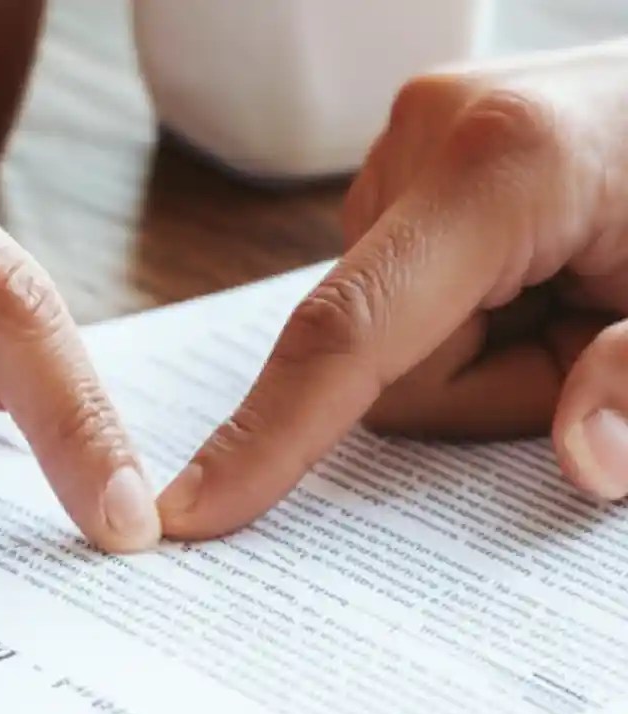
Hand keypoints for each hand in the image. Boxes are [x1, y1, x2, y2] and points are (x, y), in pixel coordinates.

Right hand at [158, 41, 627, 537]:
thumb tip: (585, 463)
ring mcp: (413, 140)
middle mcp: (428, 137)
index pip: (350, 330)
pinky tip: (538, 269)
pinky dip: (465, 310)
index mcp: (503, 164)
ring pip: (382, 326)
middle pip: (374, 349)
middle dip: (480, 383)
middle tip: (587, 339)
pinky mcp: (414, 156)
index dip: (270, 433)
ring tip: (575, 291)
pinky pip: (398, 287)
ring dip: (478, 347)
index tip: (193, 510)